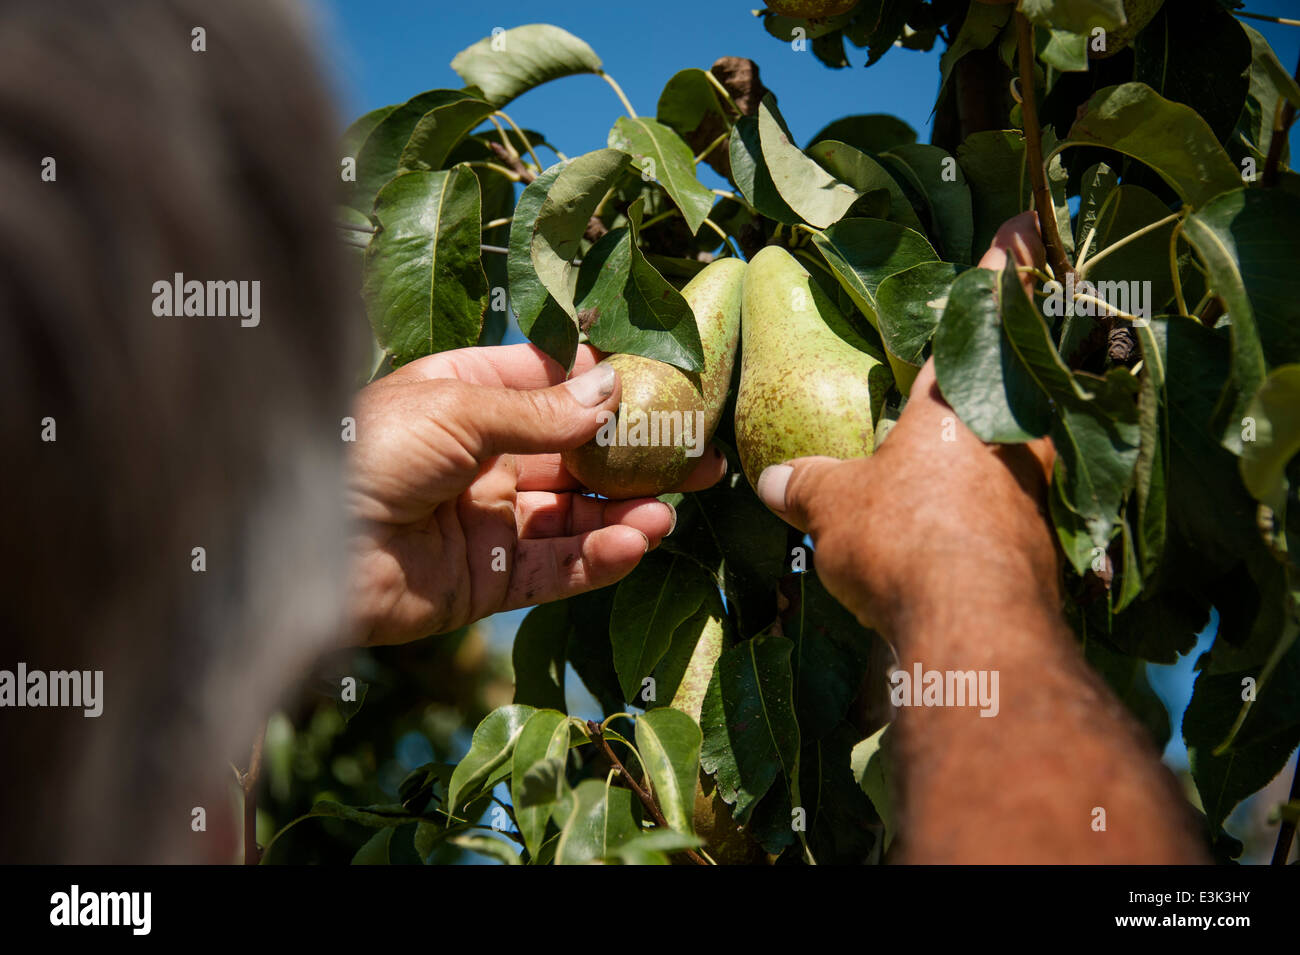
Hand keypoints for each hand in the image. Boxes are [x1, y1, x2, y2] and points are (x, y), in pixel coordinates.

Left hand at [348, 343, 726, 645]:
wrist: (297, 549)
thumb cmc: (364, 453)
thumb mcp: (456, 411)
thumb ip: (541, 410)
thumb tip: (614, 386)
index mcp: (465, 398)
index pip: (551, 386)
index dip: (606, 387)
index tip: (664, 388)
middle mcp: (482, 458)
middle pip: (576, 456)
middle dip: (636, 459)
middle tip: (700, 460)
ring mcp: (487, 522)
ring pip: (574, 515)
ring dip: (625, 512)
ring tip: (671, 510)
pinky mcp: (487, 581)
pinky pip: (555, 569)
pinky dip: (598, 558)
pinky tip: (635, 543)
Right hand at [754, 213, 1057, 639]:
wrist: (973, 628)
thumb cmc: (902, 537)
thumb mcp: (832, 506)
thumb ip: (805, 485)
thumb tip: (772, 482)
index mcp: (958, 401)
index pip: (979, 314)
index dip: (1000, 265)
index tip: (1025, 222)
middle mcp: (1012, 434)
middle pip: (1013, 383)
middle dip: (999, 372)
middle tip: (979, 366)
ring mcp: (1038, 490)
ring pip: (1017, 450)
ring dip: (992, 455)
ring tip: (953, 472)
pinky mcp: (1049, 547)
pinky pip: (1015, 511)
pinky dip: (990, 516)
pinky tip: (960, 542)